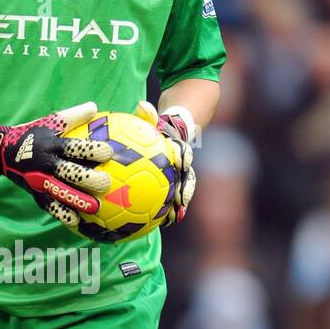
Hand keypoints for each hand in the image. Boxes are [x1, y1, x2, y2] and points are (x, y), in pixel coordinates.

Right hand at [0, 101, 112, 231]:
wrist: (2, 152)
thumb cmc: (33, 134)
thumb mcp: (50, 121)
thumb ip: (73, 116)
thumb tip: (95, 107)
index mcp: (51, 145)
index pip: (73, 147)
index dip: (90, 150)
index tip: (108, 152)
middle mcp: (46, 164)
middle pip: (69, 173)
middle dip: (87, 178)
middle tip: (106, 183)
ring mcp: (40, 181)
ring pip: (61, 192)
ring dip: (78, 200)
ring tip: (95, 208)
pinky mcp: (36, 194)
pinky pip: (50, 207)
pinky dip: (63, 214)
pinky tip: (77, 222)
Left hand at [135, 99, 195, 224]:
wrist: (178, 129)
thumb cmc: (162, 124)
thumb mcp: (157, 118)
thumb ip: (151, 116)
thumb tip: (143, 105)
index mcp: (181, 150)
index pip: (185, 155)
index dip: (184, 161)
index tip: (182, 168)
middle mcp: (184, 164)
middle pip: (187, 179)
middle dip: (184, 193)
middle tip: (179, 206)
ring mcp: (181, 175)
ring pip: (181, 192)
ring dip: (177, 206)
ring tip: (170, 221)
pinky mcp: (174, 183)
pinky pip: (169, 197)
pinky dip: (163, 209)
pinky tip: (153, 223)